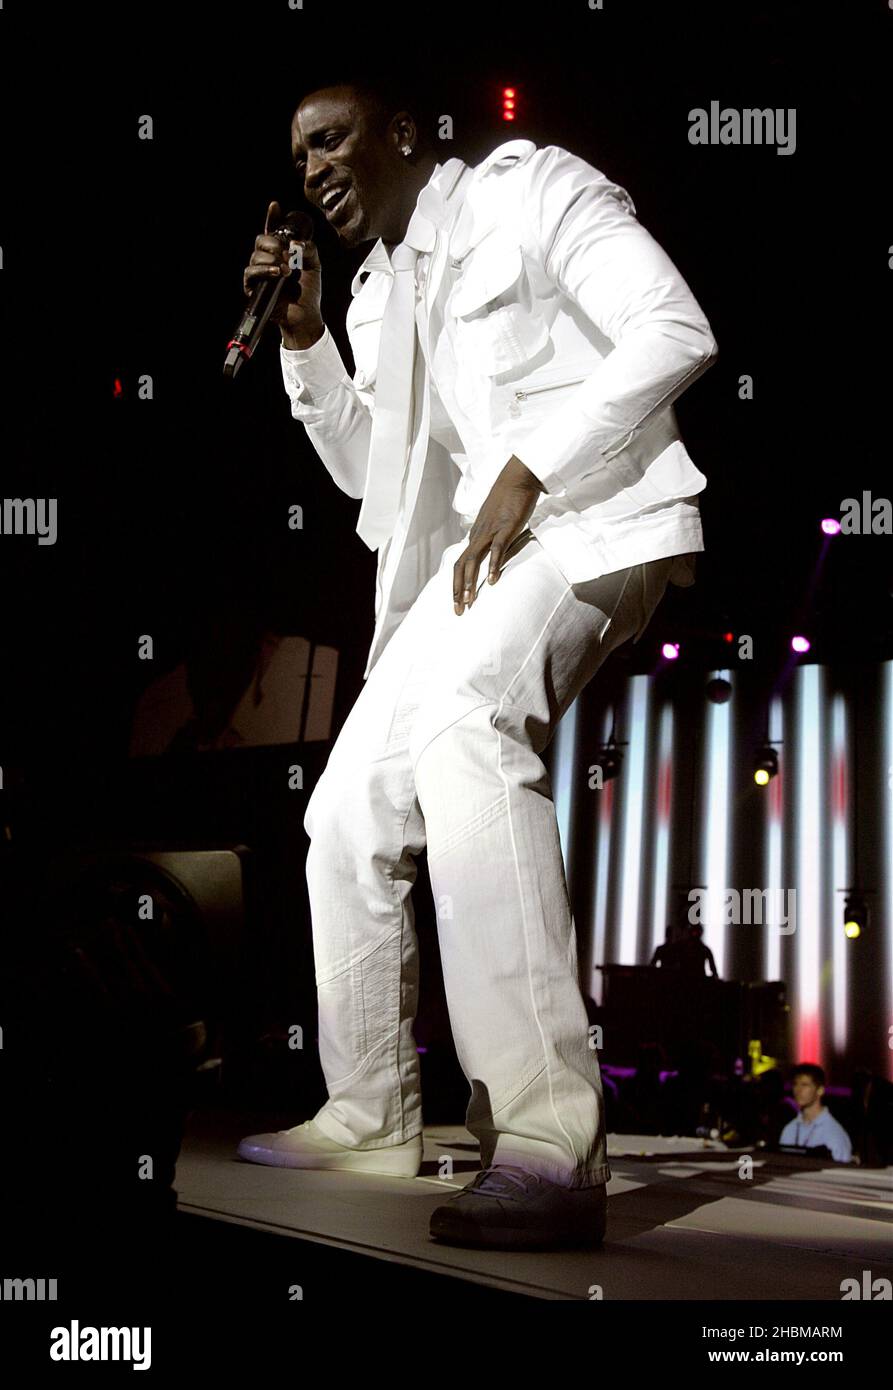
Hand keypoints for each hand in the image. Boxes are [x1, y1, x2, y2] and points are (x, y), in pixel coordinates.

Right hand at [243, 199, 323, 347]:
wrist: (305, 314)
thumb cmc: (308, 291)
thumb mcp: (314, 264)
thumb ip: (308, 248)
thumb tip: (293, 243)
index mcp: (282, 251)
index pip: (273, 230)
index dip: (272, 217)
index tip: (275, 206)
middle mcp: (268, 259)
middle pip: (261, 239)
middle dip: (275, 243)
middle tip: (289, 255)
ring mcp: (260, 272)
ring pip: (256, 254)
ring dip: (272, 258)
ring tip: (287, 270)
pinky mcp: (253, 286)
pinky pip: (251, 271)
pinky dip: (264, 270)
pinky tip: (277, 273)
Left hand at [452, 456, 544, 613]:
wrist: (518, 476)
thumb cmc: (509, 498)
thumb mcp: (496, 521)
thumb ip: (492, 536)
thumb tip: (491, 551)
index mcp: (476, 535)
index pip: (460, 563)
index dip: (455, 584)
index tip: (457, 603)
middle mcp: (478, 534)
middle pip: (461, 565)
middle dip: (457, 590)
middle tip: (458, 611)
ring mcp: (491, 531)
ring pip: (473, 560)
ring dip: (469, 582)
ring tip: (468, 602)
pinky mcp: (506, 527)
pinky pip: (497, 549)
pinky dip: (493, 565)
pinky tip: (492, 581)